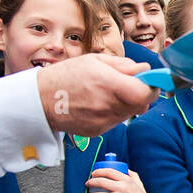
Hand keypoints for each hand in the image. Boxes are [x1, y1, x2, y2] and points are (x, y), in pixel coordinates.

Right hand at [38, 54, 157, 135]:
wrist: (40, 99)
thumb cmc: (65, 76)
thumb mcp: (95, 60)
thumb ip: (124, 65)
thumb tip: (145, 69)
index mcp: (108, 84)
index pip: (144, 93)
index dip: (152, 88)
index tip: (151, 82)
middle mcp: (107, 105)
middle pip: (140, 105)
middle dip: (139, 94)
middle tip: (128, 85)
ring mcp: (102, 121)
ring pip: (129, 113)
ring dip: (126, 103)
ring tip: (107, 93)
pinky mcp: (97, 131)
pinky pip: (115, 121)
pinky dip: (113, 112)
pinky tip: (97, 104)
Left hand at [87, 166, 156, 192]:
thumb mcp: (139, 184)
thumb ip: (132, 175)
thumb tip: (125, 169)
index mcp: (127, 180)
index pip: (109, 171)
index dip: (98, 171)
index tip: (93, 174)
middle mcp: (123, 188)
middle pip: (101, 182)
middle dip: (91, 182)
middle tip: (88, 184)